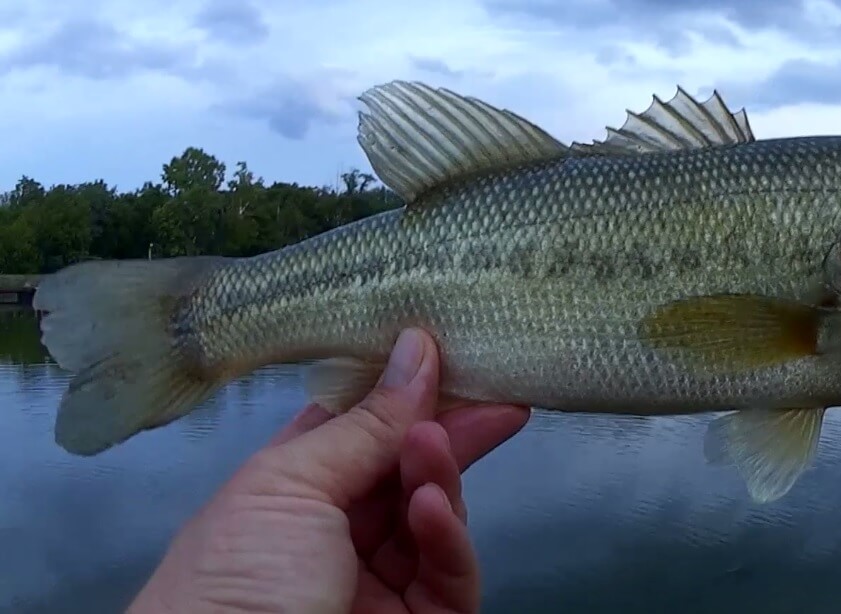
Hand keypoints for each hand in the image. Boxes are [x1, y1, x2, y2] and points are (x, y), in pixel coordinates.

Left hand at [128, 329, 530, 612]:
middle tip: (498, 397)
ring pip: (435, 516)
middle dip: (448, 430)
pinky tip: (434, 507)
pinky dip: (449, 536)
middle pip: (407, 469)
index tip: (444, 352)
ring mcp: (380, 581)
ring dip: (439, 476)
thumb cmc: (233, 577)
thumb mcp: (289, 485)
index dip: (399, 390)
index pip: (358, 428)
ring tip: (432, 448)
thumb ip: (366, 422)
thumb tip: (416, 348)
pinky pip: (449, 573)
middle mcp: (336, 532)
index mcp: (291, 489)